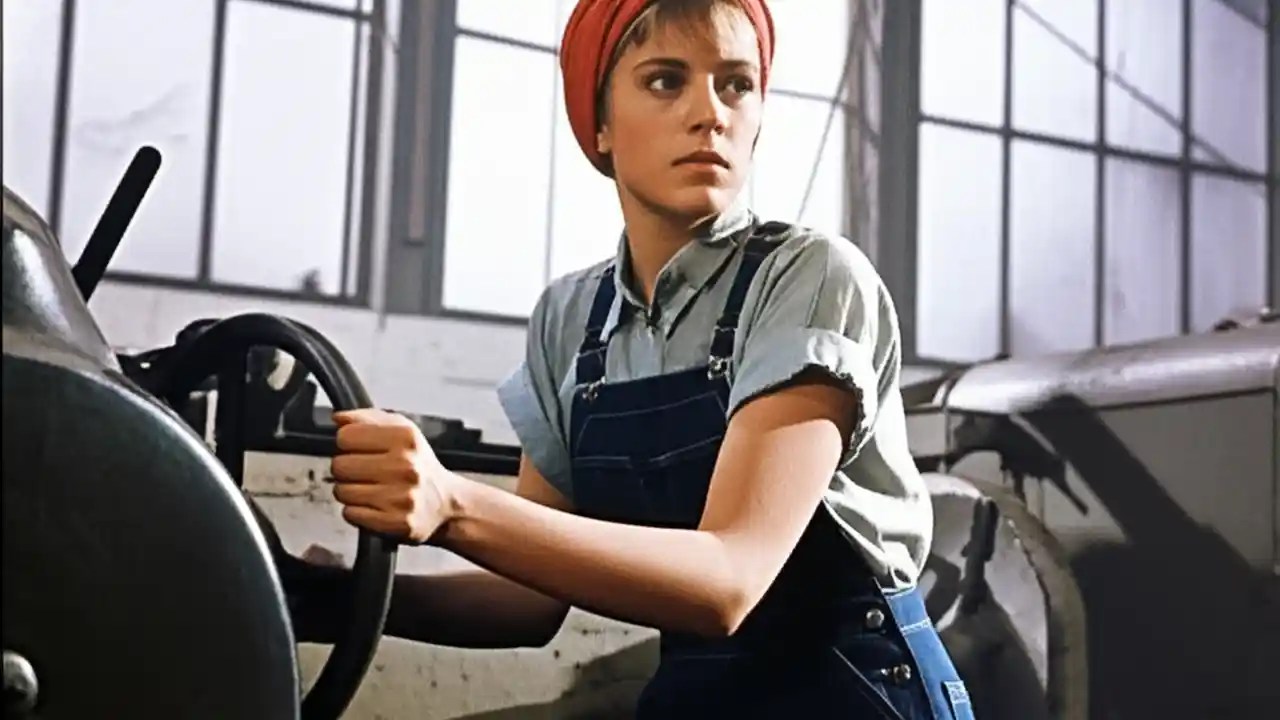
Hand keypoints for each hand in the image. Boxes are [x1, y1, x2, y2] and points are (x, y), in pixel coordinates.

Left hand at [329, 408, 456, 543]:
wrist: (445, 502)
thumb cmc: (417, 464)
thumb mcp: (401, 431)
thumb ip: (368, 418)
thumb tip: (338, 418)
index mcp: (406, 438)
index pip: (346, 436)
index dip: (347, 443)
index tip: (358, 449)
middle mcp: (406, 466)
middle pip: (340, 465)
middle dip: (346, 469)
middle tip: (363, 472)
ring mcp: (402, 497)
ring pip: (342, 491)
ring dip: (349, 491)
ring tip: (368, 489)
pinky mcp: (396, 522)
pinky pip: (350, 514)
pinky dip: (356, 511)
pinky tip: (373, 505)